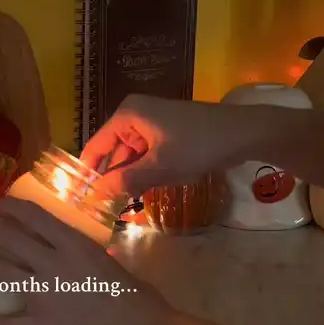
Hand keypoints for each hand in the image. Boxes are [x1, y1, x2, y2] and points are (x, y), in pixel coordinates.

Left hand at [0, 198, 171, 324]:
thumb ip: (89, 255)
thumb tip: (76, 251)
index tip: (2, 205)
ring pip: (0, 272)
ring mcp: (43, 296)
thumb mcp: (112, 263)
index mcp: (75, 245)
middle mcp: (53, 265)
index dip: (12, 207)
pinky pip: (4, 324)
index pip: (34, 217)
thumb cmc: (138, 298)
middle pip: (10, 239)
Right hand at [81, 94, 263, 197]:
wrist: (243, 133)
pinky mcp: (168, 132)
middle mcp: (135, 115)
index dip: (88, 173)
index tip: (80, 199)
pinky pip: (147, 155)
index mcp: (127, 115)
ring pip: (132, 157)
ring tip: (126, 205)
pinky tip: (149, 190)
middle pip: (113, 152)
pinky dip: (147, 172)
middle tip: (105, 209)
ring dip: (132, 178)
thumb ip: (125, 181)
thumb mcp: (159, 167)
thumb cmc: (198, 145)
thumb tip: (95, 195)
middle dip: (112, 179)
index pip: (95, 147)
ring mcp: (152, 123)